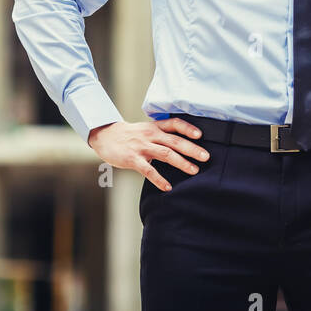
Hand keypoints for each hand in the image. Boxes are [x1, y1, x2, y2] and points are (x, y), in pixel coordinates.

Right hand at [87, 118, 210, 191]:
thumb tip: (183, 143)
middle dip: (192, 149)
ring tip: (194, 170)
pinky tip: (167, 187)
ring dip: (181, 163)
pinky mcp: (133, 159)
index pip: (174, 124)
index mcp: (155, 127)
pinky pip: (148, 170)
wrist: (105, 136)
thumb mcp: (146, 129)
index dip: (188, 128)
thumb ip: (162, 134)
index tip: (201, 135)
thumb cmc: (129, 135)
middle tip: (206, 157)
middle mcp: (150, 135)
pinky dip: (159, 179)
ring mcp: (142, 147)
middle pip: (175, 141)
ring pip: (165, 154)